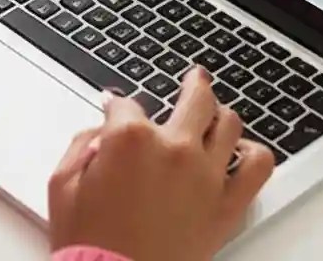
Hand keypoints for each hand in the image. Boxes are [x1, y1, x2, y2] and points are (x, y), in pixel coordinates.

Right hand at [48, 68, 273, 260]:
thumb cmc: (88, 242)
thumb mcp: (63, 183)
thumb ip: (83, 143)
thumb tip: (101, 126)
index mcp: (129, 139)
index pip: (128, 103)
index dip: (118, 105)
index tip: (116, 110)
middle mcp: (173, 148)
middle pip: (195, 96)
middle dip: (192, 83)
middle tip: (194, 79)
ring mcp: (206, 174)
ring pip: (229, 122)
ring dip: (219, 113)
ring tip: (215, 114)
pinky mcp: (227, 204)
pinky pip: (258, 166)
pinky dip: (253, 153)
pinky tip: (242, 152)